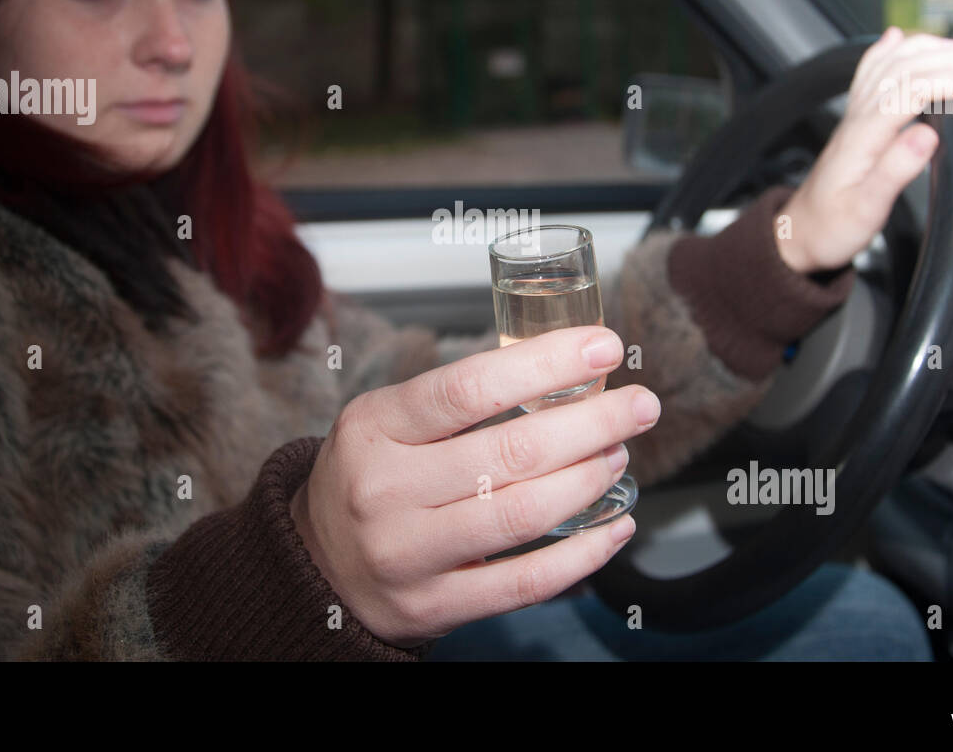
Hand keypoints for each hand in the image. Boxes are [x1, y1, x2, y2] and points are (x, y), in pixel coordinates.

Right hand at [289, 326, 660, 648]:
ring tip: (618, 456)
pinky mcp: (434, 605)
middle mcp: (386, 489)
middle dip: (593, 423)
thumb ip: (459, 401)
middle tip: (637, 407)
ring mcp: (408, 553)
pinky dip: (583, 555)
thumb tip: (563, 369)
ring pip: (523, 513)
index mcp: (374, 428)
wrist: (315, 568)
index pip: (469, 387)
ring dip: (589, 481)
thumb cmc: (369, 479)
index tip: (602, 348)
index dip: (545, 364)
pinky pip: (525, 580)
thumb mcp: (386, 423)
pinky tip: (614, 527)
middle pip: (511, 451)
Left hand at [775, 27, 952, 273]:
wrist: (800, 232)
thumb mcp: (867, 210)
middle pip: (904, 69)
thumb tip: (928, 134)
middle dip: (950, 65)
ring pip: (888, 64)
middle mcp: (857, 118)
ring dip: (928, 52)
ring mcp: (854, 116)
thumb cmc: (833, 227)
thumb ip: (895, 172)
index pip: (913, 90)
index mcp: (863, 136)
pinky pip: (869, 74)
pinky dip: (888, 51)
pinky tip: (897, 38)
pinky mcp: (854, 121)